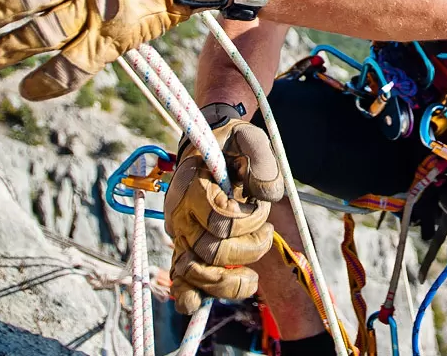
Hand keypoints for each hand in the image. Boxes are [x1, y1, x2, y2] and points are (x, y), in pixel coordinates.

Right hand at [163, 105, 284, 313]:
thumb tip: (266, 196)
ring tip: (252, 277)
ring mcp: (181, 234)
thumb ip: (262, 161)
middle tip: (266, 232)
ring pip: (195, 273)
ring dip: (228, 282)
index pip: (219, 219)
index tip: (260, 208)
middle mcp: (181, 214)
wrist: (209, 146)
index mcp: (193, 186)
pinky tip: (196, 306)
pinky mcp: (184, 247)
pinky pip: (181, 278)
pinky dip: (188, 295)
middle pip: (211, 252)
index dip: (247, 221)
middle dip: (248, 250)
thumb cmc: (231, 144)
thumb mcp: (251, 139)